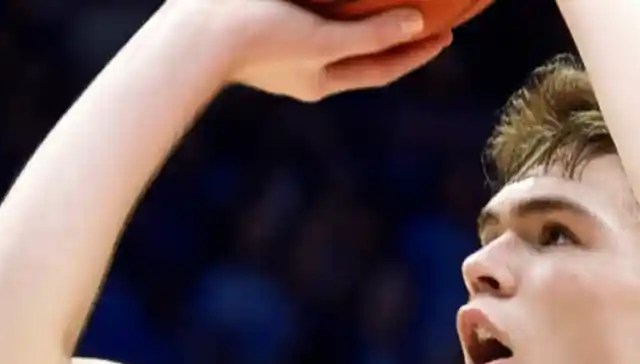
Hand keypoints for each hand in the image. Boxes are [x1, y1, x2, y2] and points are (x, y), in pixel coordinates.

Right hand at [169, 0, 452, 101]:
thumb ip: (371, 35)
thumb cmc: (259, 37)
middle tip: (426, 21)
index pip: (383, 69)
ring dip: (364, 25)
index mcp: (320, 81)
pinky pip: (314, 21)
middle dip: (395, 40)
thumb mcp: (322, 39)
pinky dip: (336, 11)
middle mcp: (305, 72)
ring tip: (388, 6)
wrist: (192, 34)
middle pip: (363, 56)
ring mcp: (283, 53)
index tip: (448, 34)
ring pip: (337, 38)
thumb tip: (418, 24)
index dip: (417, 53)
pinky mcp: (265, 29)